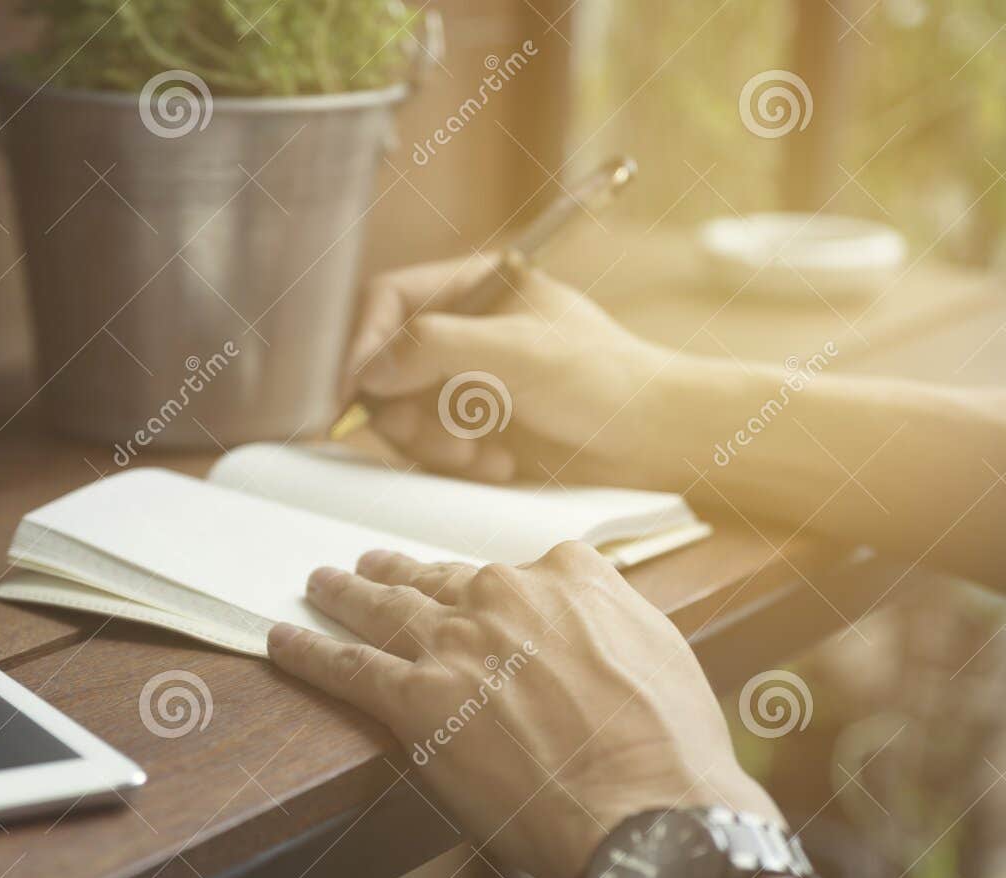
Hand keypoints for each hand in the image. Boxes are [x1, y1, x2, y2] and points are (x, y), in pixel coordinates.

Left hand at [266, 542, 780, 877]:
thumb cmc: (671, 752)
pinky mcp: (415, 698)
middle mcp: (506, 596)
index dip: (490, 585)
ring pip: (383, 607)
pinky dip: (308, 651)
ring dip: (345, 594)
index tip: (476, 589)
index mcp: (571, 578)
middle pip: (439, 579)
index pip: (518, 568)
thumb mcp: (663, 655)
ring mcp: (456, 644)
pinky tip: (283, 641)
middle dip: (401, 573)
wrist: (649, 811)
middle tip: (371, 566)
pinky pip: (346, 665)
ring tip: (320, 583)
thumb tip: (598, 635)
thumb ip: (617, 626)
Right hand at [346, 256, 676, 485]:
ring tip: (479, 454)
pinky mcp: (472, 426)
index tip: (354, 390)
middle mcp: (460, 329)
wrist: (651, 438)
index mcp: (472, 286)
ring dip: (432, 442)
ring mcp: (464, 380)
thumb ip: (439, 347)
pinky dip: (455, 462)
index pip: (389, 301)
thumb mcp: (519, 351)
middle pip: (383, 364)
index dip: (363, 343)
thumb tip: (369, 368)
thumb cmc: (603, 378)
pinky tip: (498, 464)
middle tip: (435, 437)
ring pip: (401, 412)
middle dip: (402, 408)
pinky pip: (429, 446)